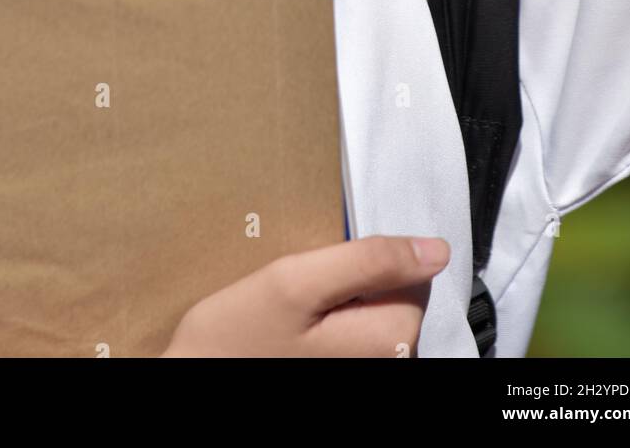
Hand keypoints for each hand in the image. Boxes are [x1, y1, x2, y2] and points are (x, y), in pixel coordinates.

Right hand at [159, 234, 450, 357]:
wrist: (193, 379)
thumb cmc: (236, 337)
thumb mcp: (294, 280)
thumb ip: (369, 261)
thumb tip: (436, 249)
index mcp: (388, 342)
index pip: (413, 275)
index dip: (368, 260)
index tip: (323, 272)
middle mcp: (389, 366)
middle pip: (399, 298)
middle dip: (358, 284)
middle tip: (305, 292)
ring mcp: (366, 373)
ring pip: (377, 317)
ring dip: (344, 305)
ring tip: (298, 315)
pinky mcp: (345, 372)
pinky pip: (356, 338)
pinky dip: (334, 327)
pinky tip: (299, 334)